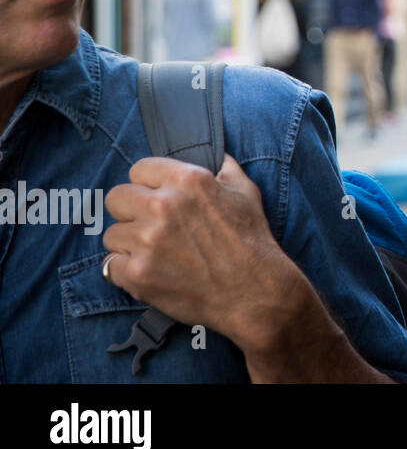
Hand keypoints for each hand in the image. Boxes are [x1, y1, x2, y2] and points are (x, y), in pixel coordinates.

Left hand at [102, 154, 302, 348]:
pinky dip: (126, 271)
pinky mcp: (137, 273)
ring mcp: (148, 240)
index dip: (147, 185)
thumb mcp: (246, 193)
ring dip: (129, 244)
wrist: (255, 292)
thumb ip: (225, 168)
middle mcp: (164, 205)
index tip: (155, 198)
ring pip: (112, 234)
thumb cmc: (252, 241)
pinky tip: (150, 272)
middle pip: (116, 198)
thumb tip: (215, 156)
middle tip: (149, 227)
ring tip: (154, 254)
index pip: (139, 169)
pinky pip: (110, 266)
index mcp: (189, 180)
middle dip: (131, 212)